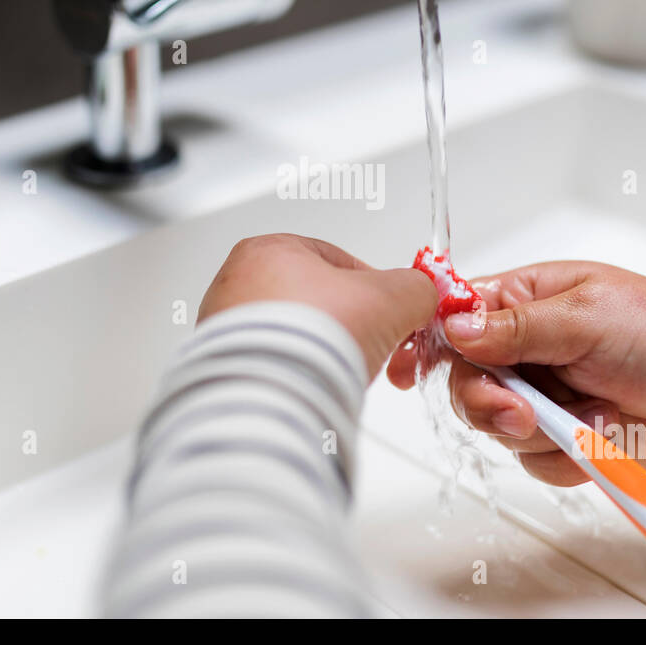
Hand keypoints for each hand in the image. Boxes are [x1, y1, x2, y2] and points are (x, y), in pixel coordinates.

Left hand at [199, 234, 437, 373]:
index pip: (338, 262)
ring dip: (328, 353)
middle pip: (316, 301)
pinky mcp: (222, 368)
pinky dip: (298, 376)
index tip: (393, 316)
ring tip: (347, 373)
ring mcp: (224, 328)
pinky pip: (273, 366)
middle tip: (375, 350)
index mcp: (269, 249)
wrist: (270, 395)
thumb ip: (415, 288)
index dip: (376, 291)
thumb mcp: (392, 298)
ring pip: (295, 336)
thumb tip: (423, 294)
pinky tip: (316, 389)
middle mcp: (236, 283)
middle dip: (353, 328)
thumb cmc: (317, 335)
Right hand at [387, 261, 645, 485]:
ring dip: (533, 431)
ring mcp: (540, 396)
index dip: (423, 340)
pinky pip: (535, 461)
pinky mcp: (562, 439)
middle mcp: (522, 349)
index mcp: (521, 301)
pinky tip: (599, 437)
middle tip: (518, 411)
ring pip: (496, 426)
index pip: (452, 316)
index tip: (403, 367)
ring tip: (581, 421)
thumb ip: (517, 326)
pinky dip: (565, 457)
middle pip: (463, 381)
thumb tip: (455, 325)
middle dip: (486, 401)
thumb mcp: (587, 314)